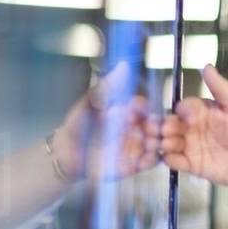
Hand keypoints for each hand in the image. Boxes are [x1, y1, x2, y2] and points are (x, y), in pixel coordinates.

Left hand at [54, 62, 159, 179]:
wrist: (68, 153)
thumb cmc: (78, 125)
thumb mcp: (91, 102)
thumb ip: (108, 86)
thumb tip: (124, 65)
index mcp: (127, 110)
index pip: (146, 107)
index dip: (148, 110)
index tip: (144, 113)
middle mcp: (135, 127)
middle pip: (157, 125)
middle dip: (159, 127)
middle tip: (151, 130)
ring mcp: (137, 145)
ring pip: (159, 142)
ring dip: (159, 142)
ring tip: (149, 143)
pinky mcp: (136, 164)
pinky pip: (152, 161)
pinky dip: (153, 158)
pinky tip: (145, 156)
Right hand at [158, 64, 227, 190]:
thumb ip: (220, 87)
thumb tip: (206, 66)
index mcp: (200, 112)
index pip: (182, 108)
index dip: (180, 111)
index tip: (182, 115)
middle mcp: (191, 128)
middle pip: (169, 124)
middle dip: (163, 126)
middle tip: (164, 130)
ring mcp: (190, 147)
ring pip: (167, 142)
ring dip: (162, 142)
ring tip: (165, 143)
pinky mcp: (191, 165)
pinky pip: (173, 162)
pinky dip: (167, 159)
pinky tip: (169, 157)